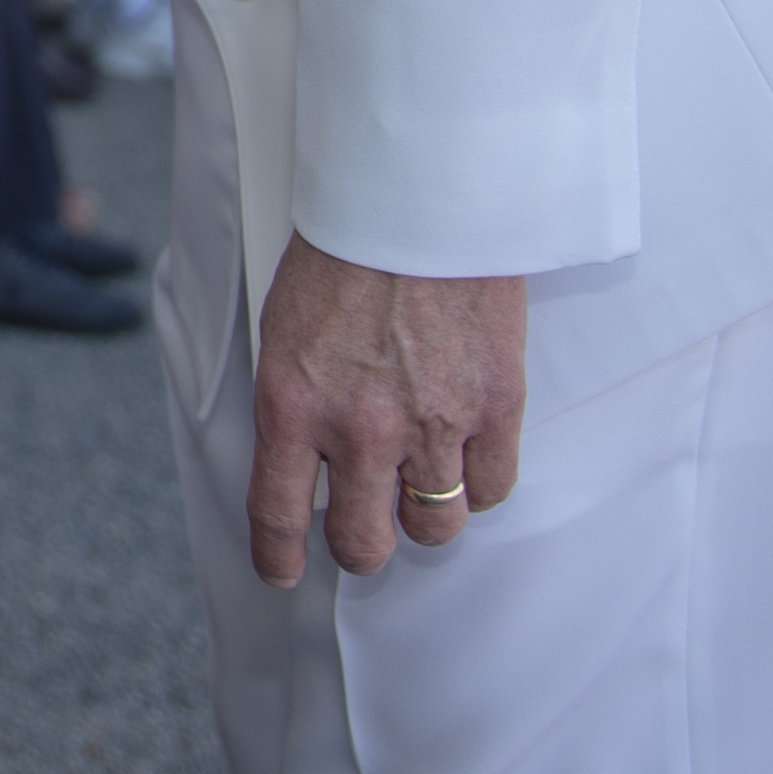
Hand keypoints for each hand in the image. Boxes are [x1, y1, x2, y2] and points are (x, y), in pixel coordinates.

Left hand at [248, 234, 526, 585]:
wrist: (418, 198)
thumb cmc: (344, 252)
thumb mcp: (286, 328)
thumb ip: (297, 400)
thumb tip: (308, 460)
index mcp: (292, 404)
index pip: (277, 513)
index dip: (279, 558)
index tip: (282, 574)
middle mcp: (359, 430)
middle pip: (364, 543)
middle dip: (362, 545)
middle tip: (366, 526)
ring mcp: (432, 424)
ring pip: (433, 526)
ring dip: (423, 515)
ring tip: (420, 484)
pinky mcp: (495, 407)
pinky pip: (490, 489)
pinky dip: (477, 483)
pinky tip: (465, 457)